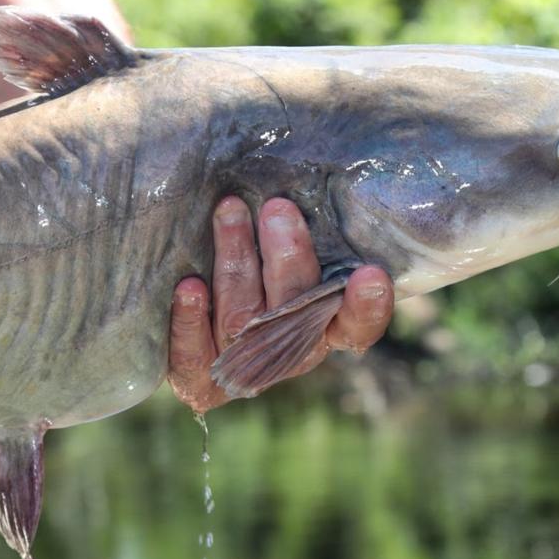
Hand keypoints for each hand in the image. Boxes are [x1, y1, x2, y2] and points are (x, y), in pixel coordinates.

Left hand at [168, 197, 393, 412]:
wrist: (187, 320)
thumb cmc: (248, 264)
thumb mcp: (282, 249)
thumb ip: (298, 229)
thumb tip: (307, 176)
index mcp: (322, 328)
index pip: (355, 327)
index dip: (366, 307)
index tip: (371, 274)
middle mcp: (288, 352)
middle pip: (294, 313)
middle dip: (287, 258)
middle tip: (277, 208)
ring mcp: (243, 370)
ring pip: (243, 320)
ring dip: (237, 264)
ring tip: (230, 213)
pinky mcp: (198, 381)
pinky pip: (194, 357)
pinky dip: (191, 321)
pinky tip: (190, 287)